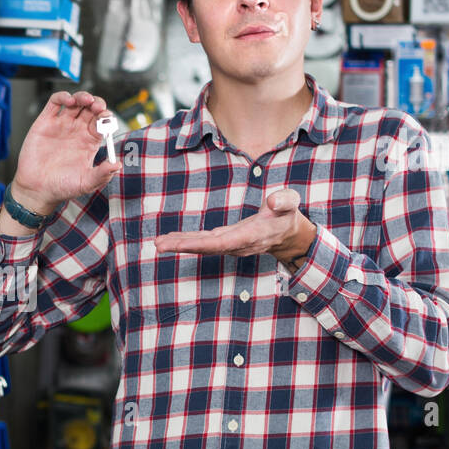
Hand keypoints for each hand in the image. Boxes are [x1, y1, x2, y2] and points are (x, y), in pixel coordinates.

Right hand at [12, 91, 122, 215]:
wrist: (37, 190)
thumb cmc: (61, 187)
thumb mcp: (86, 183)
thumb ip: (102, 174)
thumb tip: (117, 165)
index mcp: (89, 141)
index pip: (102, 122)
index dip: (106, 117)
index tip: (107, 118)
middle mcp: (76, 131)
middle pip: (90, 109)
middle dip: (97, 103)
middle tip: (98, 107)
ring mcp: (61, 125)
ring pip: (75, 102)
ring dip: (83, 97)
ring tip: (87, 100)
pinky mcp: (45, 122)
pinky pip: (55, 103)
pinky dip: (62, 97)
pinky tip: (69, 101)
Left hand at [152, 189, 315, 263]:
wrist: (286, 233)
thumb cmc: (287, 215)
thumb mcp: (291, 203)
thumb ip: (284, 201)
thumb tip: (273, 202)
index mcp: (251, 236)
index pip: (224, 242)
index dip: (203, 244)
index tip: (183, 244)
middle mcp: (237, 244)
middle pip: (206, 248)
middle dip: (183, 246)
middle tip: (159, 245)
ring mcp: (229, 244)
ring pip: (201, 246)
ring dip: (179, 245)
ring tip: (158, 243)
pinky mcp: (223, 240)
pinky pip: (202, 242)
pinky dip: (185, 240)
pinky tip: (169, 239)